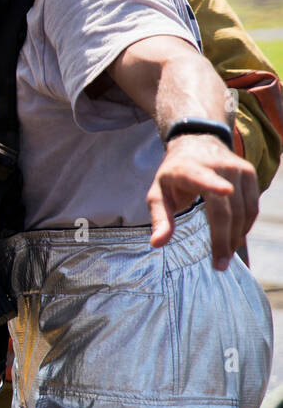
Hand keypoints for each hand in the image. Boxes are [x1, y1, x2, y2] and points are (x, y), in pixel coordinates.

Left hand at [148, 133, 257, 269]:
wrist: (197, 143)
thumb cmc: (173, 174)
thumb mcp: (158, 193)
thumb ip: (159, 218)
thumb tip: (156, 244)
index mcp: (189, 169)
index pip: (202, 177)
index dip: (213, 183)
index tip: (226, 190)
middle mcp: (217, 166)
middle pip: (225, 208)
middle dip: (223, 239)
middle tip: (219, 264)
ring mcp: (237, 169)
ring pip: (243, 210)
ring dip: (236, 236)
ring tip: (225, 257)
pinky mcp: (250, 173)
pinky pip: (252, 206)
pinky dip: (245, 225)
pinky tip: (235, 239)